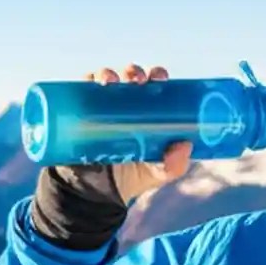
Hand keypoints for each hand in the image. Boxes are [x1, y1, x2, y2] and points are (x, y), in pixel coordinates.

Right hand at [85, 64, 193, 201]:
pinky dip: (85, 81)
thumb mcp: (158, 173)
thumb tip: (185, 145)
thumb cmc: (132, 177)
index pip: (154, 84)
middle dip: (134, 71)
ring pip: (104, 77)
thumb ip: (174, 164)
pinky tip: (91, 84)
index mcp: (146, 110)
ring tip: (111, 82)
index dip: (157, 75)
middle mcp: (123, 103)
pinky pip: (80, 89)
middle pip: (130, 77)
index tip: (160, 78)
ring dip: (108, 72)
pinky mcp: (80, 111)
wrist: (96, 193)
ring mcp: (101, 105)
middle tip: (138, 81)